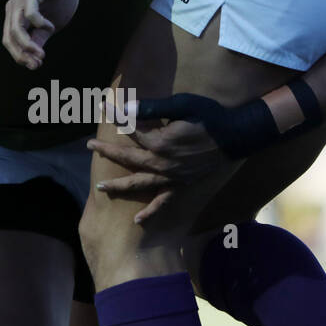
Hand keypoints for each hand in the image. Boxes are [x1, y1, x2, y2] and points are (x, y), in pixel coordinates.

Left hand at [2, 0, 79, 68]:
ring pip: (16, 29)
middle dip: (21, 54)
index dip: (20, 56)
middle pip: (8, 38)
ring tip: (41, 53)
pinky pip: (29, 14)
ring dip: (28, 45)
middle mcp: (12, 8)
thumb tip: (35, 58)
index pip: (10, 42)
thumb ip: (40, 38)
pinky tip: (50, 27)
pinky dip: (40, 24)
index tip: (35, 66)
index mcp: (14, 17)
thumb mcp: (50, 25)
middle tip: (36, 63)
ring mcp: (19, 0)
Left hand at [89, 99, 229, 223]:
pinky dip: (150, 212)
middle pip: (128, 159)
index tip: (103, 108)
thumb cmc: (209, 116)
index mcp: (160, 142)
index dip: (116, 117)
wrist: (235, 136)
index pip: (130, 130)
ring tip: (101, 187)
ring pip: (139, 184)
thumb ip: (152, 108)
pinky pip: (163, 202)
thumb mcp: (181, 105)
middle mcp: (162, 163)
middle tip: (90, 146)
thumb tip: (126, 108)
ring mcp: (171, 178)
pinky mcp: (181, 186)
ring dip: (118, 186)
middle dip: (107, 152)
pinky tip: (138, 220)